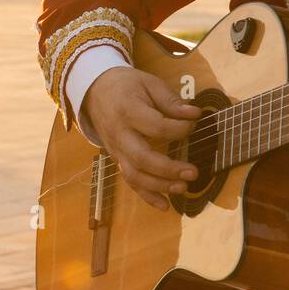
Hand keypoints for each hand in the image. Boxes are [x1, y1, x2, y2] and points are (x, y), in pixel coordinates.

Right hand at [83, 67, 202, 211]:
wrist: (94, 90)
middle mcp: (119, 134)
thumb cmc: (127, 85)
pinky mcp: (117, 159)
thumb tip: (194, 115)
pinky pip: (129, 181)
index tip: (194, 124)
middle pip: (142, 157)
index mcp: (128, 110)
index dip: (179, 129)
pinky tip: (165, 206)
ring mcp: (116, 150)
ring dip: (160, 186)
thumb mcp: (149, 83)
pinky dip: (147, 196)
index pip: (156, 126)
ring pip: (134, 174)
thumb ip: (170, 100)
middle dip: (169, 169)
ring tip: (183, 188)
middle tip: (193, 172)